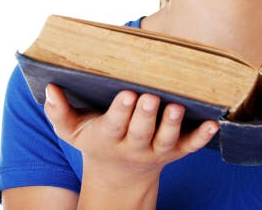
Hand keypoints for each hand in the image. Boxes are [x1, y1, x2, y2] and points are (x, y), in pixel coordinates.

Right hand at [43, 84, 218, 178]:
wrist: (119, 173)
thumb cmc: (96, 140)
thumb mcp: (72, 131)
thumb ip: (58, 112)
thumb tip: (49, 88)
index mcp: (109, 137)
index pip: (114, 124)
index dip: (120, 111)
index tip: (125, 94)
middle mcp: (134, 145)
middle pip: (141, 132)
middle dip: (146, 115)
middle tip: (151, 97)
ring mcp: (157, 149)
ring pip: (166, 140)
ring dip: (172, 124)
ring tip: (176, 107)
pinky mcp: (177, 151)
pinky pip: (191, 146)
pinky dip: (202, 136)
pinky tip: (213, 124)